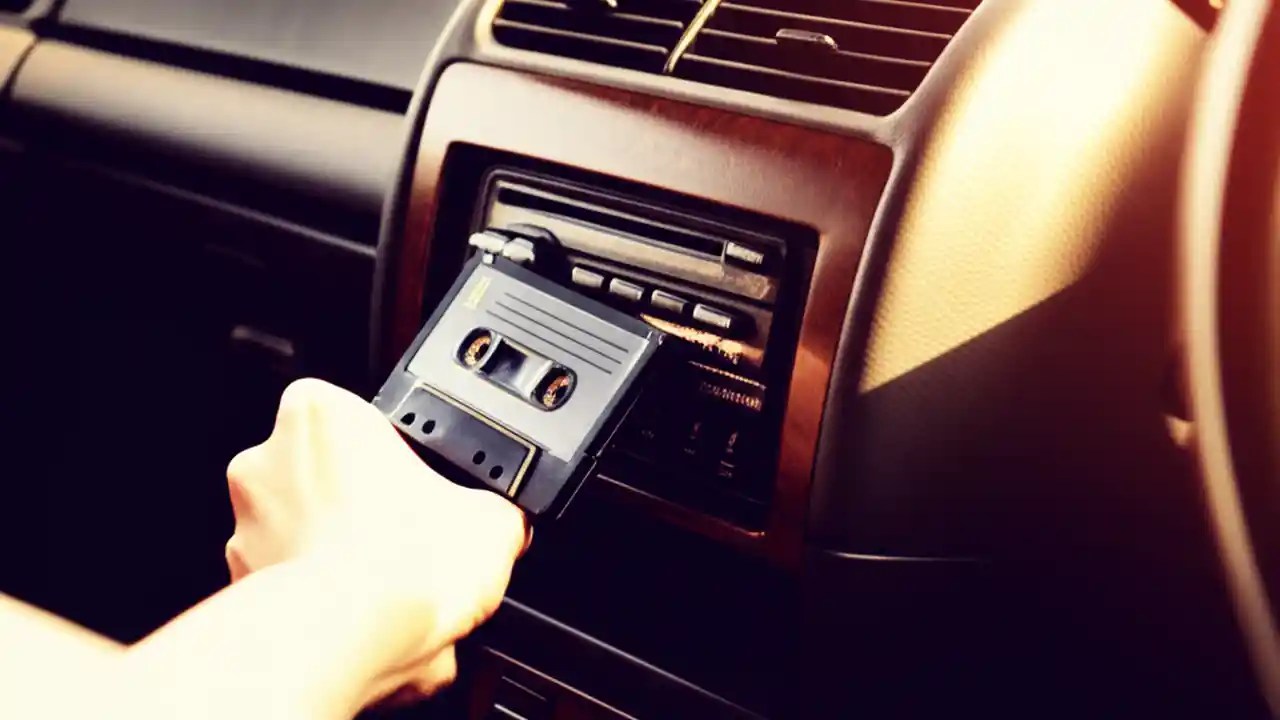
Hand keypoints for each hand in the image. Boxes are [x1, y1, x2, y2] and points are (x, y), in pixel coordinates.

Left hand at [224, 378, 527, 705]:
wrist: (351, 644)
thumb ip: (494, 509)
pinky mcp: (238, 588)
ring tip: (395, 586)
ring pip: (308, 533)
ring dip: (344, 553)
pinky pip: (294, 585)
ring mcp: (244, 529)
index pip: (358, 415)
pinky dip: (326, 599)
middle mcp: (265, 462)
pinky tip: (369, 617)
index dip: (397, 452)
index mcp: (319, 414)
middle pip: (330, 476)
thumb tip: (501, 522)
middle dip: (367, 506)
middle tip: (414, 537)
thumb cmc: (402, 565)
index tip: (422, 483)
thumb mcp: (491, 520)